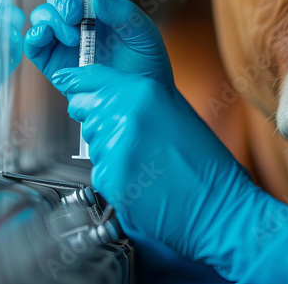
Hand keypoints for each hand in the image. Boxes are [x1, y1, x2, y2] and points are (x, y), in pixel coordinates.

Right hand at [24, 0, 174, 90]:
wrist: (141, 100)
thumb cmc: (147, 67)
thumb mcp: (144, 35)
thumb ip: (124, 13)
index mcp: (109, 10)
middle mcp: (84, 22)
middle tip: (77, 14)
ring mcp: (67, 42)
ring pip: (44, 16)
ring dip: (54, 18)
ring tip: (74, 35)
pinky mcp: (54, 62)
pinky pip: (33, 42)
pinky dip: (35, 34)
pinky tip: (47, 35)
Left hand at [50, 65, 287, 278]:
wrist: (217, 207)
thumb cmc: (205, 165)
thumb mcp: (177, 113)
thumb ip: (140, 100)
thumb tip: (109, 96)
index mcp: (143, 93)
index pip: (91, 80)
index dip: (79, 85)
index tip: (70, 84)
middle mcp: (125, 116)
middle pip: (88, 114)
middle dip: (102, 125)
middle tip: (134, 142)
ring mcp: (115, 148)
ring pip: (94, 146)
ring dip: (112, 154)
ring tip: (146, 164)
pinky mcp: (109, 179)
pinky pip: (100, 174)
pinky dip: (116, 179)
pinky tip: (142, 181)